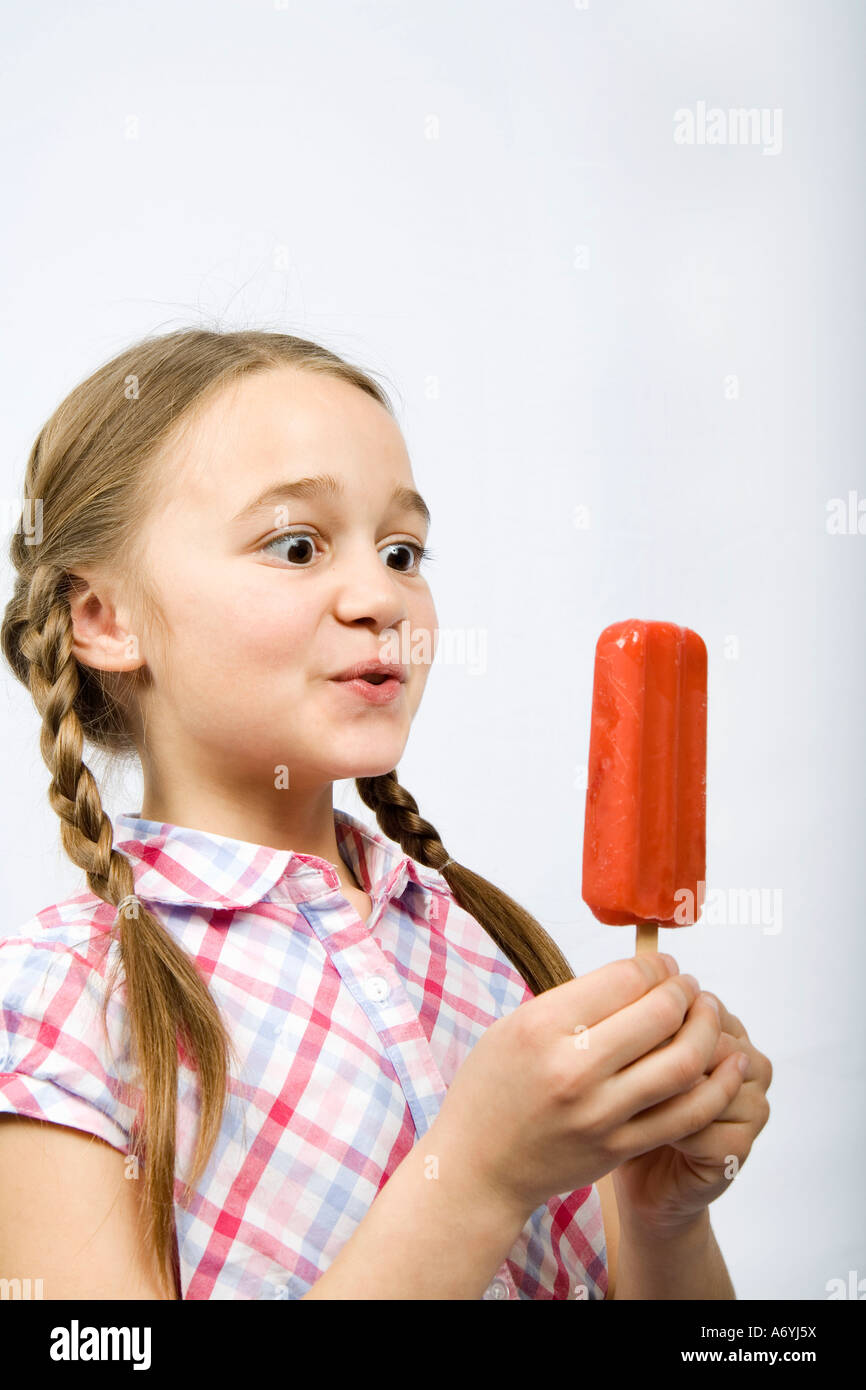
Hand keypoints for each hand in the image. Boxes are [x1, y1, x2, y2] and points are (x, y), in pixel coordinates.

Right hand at [429, 954, 767, 1222]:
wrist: (478, 1167)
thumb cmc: (493, 1087)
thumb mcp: (515, 1027)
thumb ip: (573, 1002)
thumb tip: (638, 977)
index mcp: (541, 1028)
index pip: (623, 979)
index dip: (655, 966)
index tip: (663, 966)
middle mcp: (572, 1070)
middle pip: (659, 1014)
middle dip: (685, 991)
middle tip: (689, 987)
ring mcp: (600, 1114)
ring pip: (683, 1063)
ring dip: (707, 1030)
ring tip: (708, 1016)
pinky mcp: (618, 1148)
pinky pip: (686, 1114)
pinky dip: (717, 1085)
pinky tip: (729, 1064)